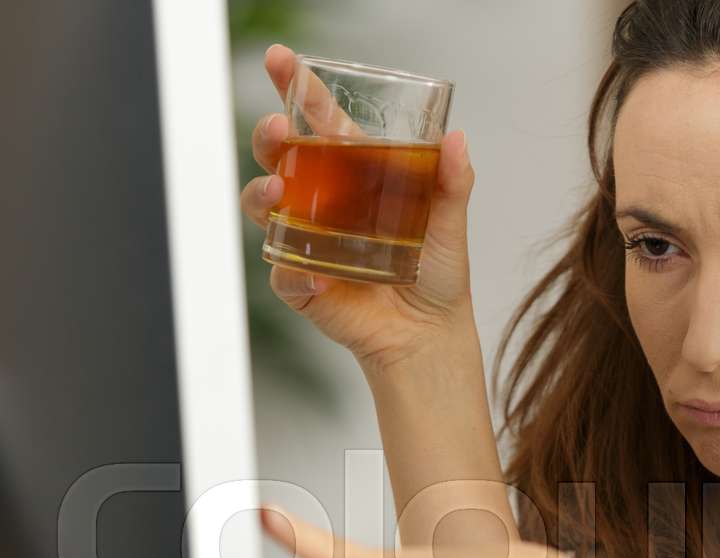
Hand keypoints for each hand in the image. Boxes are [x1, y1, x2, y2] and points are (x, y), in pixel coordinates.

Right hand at [240, 44, 477, 369]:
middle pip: (279, 156)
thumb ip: (453, 182)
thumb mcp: (449, 222)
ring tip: (279, 191)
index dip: (296, 89)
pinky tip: (315, 275)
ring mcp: (306, 241)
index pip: (318, 123)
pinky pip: (283, 272)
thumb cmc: (436, 273)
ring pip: (264, 206)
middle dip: (268, 137)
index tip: (281, 60)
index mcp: (353, 176)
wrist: (430, 334)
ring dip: (262, 193)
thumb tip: (457, 138)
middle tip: (277, 130)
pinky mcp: (302, 283)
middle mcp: (322, 202)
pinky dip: (293, 270)